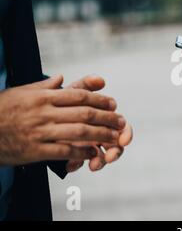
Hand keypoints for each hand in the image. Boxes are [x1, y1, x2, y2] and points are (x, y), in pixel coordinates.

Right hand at [0, 75, 124, 165]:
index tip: (113, 103)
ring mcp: (40, 132)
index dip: (99, 99)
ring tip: (115, 138)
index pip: (78, 95)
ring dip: (100, 135)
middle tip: (121, 121)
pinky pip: (63, 151)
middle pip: (84, 113)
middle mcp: (44, 113)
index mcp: (43, 97)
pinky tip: (93, 153)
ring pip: (78, 132)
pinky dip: (81, 152)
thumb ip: (44, 86)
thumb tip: (63, 77)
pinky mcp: (35, 150)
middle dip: (106, 117)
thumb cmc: (1, 109)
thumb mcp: (21, 92)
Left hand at [65, 75, 132, 172]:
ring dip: (101, 161)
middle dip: (116, 151)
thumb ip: (85, 86)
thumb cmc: (63, 102)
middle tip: (111, 156)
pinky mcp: (75, 153)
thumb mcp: (72, 92)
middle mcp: (99, 132)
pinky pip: (80, 161)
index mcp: (104, 118)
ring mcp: (88, 144)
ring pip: (102, 156)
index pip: (122, 127)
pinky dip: (77, 164)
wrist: (40, 114)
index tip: (124, 140)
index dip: (126, 133)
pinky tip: (70, 165)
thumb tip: (99, 79)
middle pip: (116, 144)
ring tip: (94, 165)